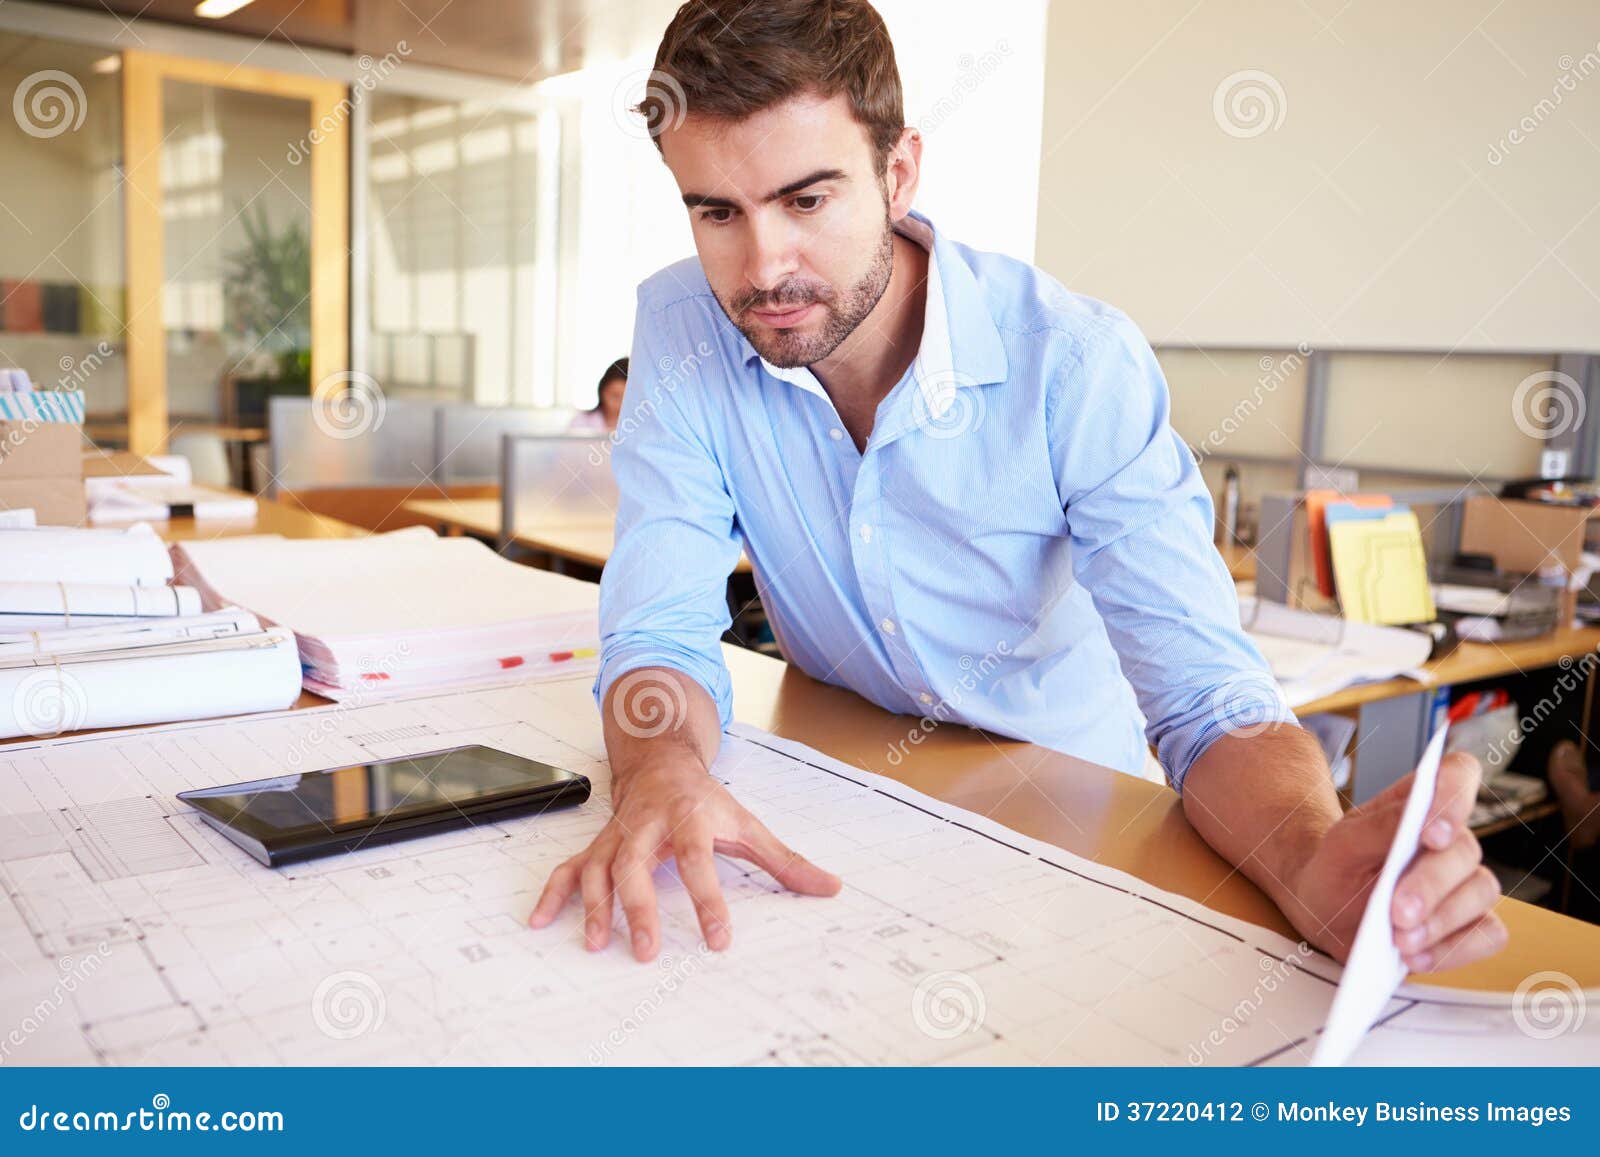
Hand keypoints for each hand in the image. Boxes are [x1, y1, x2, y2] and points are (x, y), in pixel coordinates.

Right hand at [527, 762, 840, 960]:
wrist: (661, 762)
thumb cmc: (705, 800)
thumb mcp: (748, 824)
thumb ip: (785, 861)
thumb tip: (829, 887)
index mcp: (690, 818)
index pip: (699, 861)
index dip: (708, 901)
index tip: (718, 939)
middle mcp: (648, 826)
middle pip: (637, 866)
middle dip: (639, 908)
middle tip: (645, 951)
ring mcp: (619, 836)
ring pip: (598, 868)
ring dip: (593, 906)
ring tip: (596, 942)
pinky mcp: (599, 845)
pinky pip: (570, 868)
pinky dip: (553, 893)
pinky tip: (542, 920)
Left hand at [1284, 752, 1505, 972]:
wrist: (1322, 908)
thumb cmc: (1335, 866)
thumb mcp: (1342, 843)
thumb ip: (1378, 827)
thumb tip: (1416, 818)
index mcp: (1420, 803)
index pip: (1459, 774)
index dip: (1455, 796)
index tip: (1431, 834)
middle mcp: (1450, 839)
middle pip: (1466, 850)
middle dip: (1431, 885)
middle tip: (1398, 912)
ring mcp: (1465, 881)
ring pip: (1481, 893)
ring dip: (1441, 922)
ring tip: (1400, 941)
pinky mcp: (1471, 923)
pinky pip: (1487, 935)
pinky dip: (1455, 950)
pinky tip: (1416, 957)